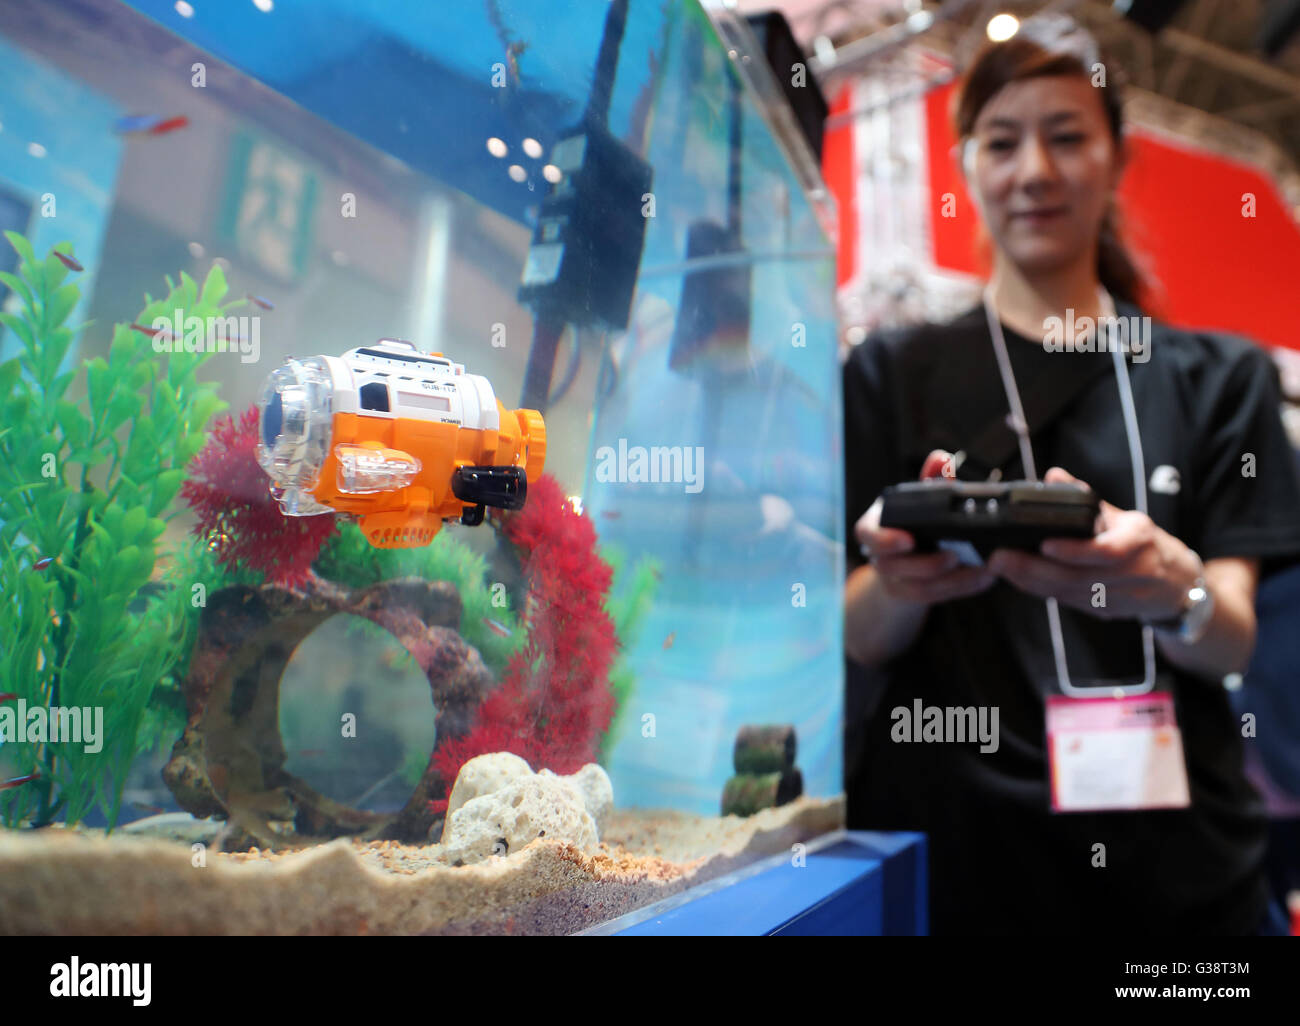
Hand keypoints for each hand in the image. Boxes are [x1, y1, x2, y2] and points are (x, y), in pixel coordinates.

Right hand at [854, 449, 997, 605]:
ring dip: (950, 581)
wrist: (906, 559)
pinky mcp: (911, 596)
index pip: (867, 534)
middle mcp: (880, 556)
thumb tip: (942, 458)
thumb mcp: (921, 500)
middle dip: (925, 564)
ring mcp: (893, 580)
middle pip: (892, 566)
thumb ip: (931, 479)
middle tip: (955, 555)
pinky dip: (960, 589)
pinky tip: (983, 579)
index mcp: (876, 526)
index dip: (884, 540)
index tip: (908, 540)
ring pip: (916, 588)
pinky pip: (933, 598)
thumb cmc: (913, 524)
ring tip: (980, 570)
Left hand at [986, 466, 1202, 620]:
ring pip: (1068, 593)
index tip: (1044, 544)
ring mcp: (1118, 597)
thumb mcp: (1124, 516)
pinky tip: (1018, 579)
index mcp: (1138, 542)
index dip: (1074, 551)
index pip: (1106, 551)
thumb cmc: (1146, 545)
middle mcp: (1131, 572)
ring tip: (1001, 566)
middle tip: (1000, 558)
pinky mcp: (1105, 612)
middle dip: (1033, 569)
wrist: (1177, 585)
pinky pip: (1068, 602)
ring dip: (1030, 581)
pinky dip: (1041, 591)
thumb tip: (1055, 476)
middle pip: (1078, 577)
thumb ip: (1086, 498)